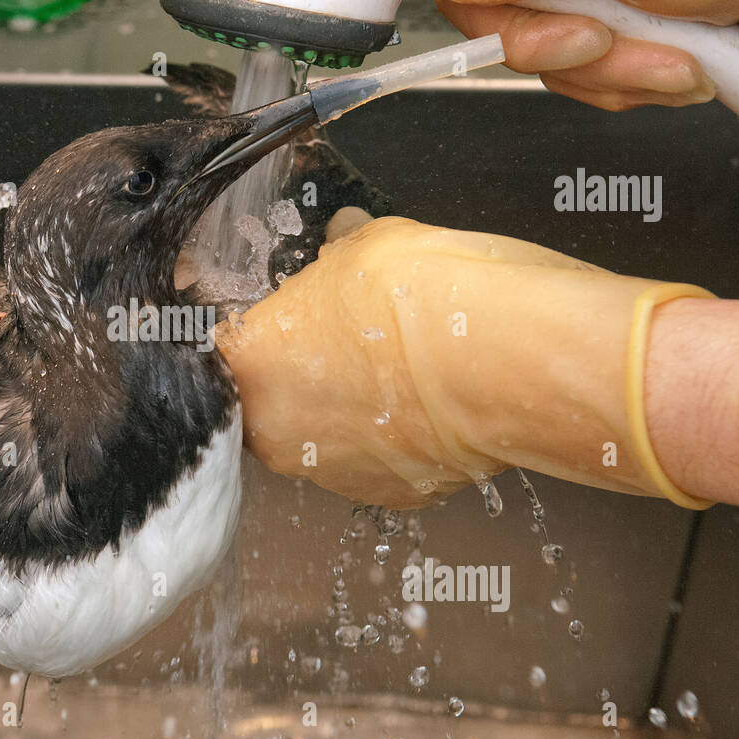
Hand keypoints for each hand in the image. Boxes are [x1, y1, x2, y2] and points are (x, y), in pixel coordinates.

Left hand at [215, 215, 711, 508]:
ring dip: (349, 408)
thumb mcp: (368, 242)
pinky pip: (378, 461)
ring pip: (324, 436)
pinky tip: (430, 400)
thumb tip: (346, 242)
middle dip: (302, 370)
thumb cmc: (432, 298)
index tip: (284, 317)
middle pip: (271, 399)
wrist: (512, 360)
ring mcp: (335, 474)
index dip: (259, 330)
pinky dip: (397, 437)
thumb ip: (339, 253)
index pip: (226, 350)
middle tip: (346, 336)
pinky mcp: (394, 496)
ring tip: (400, 367)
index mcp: (250, 365)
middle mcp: (278, 432)